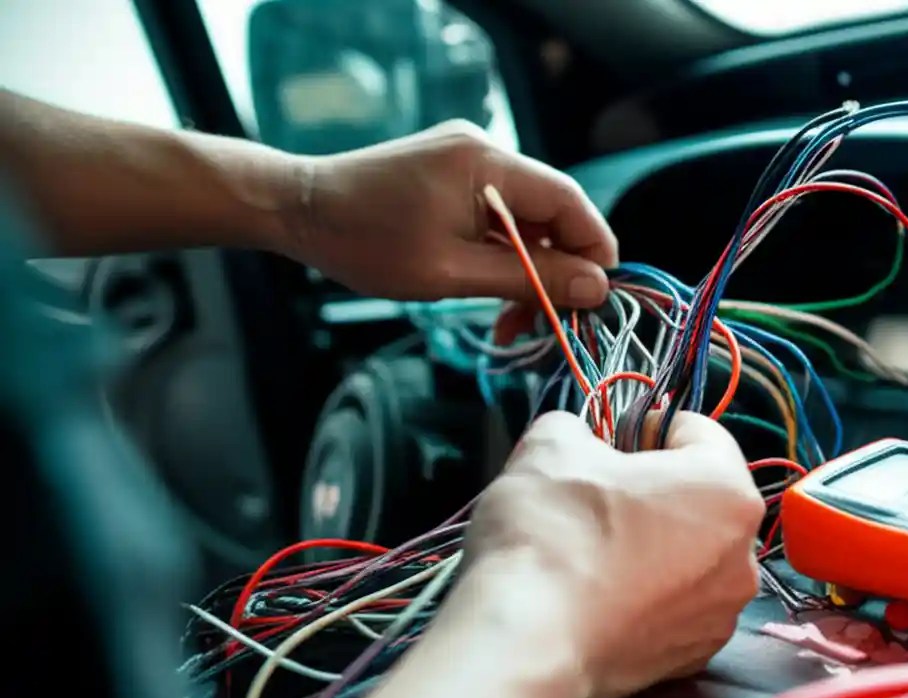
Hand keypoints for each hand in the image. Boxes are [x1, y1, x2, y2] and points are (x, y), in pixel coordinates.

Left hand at [280, 120, 616, 306]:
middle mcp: (483, 150)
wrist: (295, 210)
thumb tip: (594, 287)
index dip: (593, 248)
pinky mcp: (450, 176)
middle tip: (548, 324)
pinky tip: (492, 295)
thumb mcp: (450, 273)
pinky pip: (495, 217)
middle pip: (549, 213)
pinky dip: (501, 257)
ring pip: (523, 221)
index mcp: (487, 162)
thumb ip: (527, 279)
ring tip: (511, 324)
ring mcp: (466, 161)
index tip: (599, 296)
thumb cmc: (363, 242)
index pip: (568, 201)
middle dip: (556, 270)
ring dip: (526, 271)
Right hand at [383, 410, 762, 697]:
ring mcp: (720, 613)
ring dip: (651, 541)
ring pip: (688, 553)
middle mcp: (742, 556)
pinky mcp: (692, 657)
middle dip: (652, 488)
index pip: (698, 432)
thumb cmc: (553, 531)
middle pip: (699, 497)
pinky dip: (644, 592)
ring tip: (591, 548)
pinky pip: (673, 603)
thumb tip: (583, 443)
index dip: (646, 426)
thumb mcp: (553, 443)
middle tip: (594, 493)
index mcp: (728, 491)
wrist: (527, 643)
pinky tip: (597, 592)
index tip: (606, 441)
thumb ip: (581, 427)